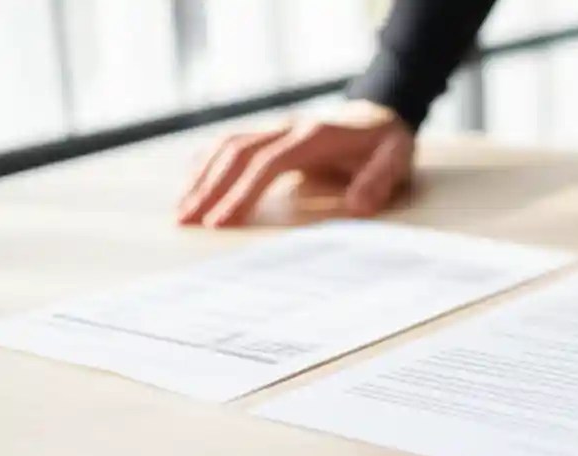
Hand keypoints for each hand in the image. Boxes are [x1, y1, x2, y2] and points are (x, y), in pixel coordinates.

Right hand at [177, 101, 414, 227]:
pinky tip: (192, 182)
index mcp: (314, 136)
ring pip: (228, 147)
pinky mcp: (271, 135)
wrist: (382, 112)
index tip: (221, 221)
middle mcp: (288, 127)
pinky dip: (208, 162)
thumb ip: (379, 179)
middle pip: (237, 154)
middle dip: (209, 188)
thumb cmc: (387, 142)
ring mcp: (276, 129)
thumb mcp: (396, 158)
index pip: (267, 163)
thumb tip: (359, 206)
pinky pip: (232, 144)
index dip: (242, 192)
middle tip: (185, 221)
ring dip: (202, 177)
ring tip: (181, 209)